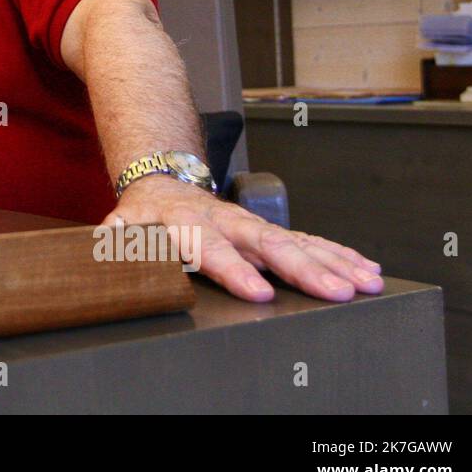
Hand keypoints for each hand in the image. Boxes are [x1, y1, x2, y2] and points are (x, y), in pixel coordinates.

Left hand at [102, 175, 383, 302]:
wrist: (165, 177)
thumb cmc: (147, 210)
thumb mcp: (125, 221)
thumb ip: (119, 235)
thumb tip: (107, 243)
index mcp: (191, 224)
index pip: (213, 249)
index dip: (235, 271)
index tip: (259, 293)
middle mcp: (229, 222)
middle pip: (269, 246)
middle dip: (305, 269)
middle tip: (336, 291)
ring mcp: (253, 225)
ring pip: (297, 242)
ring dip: (333, 262)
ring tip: (364, 282)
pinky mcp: (270, 230)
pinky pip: (309, 240)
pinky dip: (338, 253)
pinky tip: (365, 268)